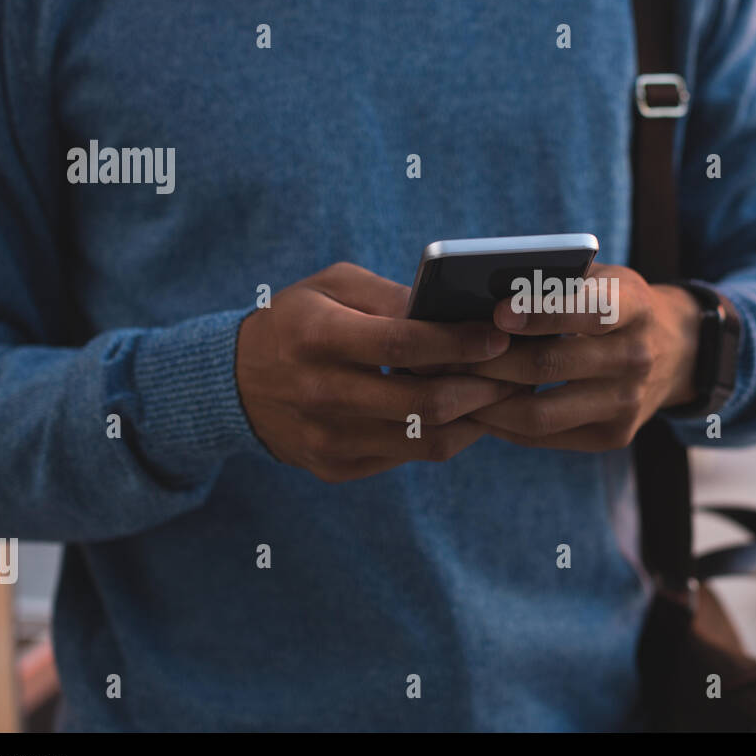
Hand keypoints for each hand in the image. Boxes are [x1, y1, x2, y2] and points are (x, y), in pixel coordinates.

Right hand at [235, 262, 517, 481]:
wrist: (236, 384)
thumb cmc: (299, 321)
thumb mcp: (333, 287)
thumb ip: (391, 296)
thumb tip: (455, 311)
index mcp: (316, 337)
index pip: (402, 345)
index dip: (458, 342)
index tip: (499, 335)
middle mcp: (320, 393)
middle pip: (424, 401)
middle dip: (484, 386)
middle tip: (520, 369)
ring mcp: (327, 439)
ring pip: (426, 439)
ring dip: (476, 416)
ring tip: (505, 392)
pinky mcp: (336, 468)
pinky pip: (410, 457)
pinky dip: (448, 434)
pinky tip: (469, 412)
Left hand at [464, 264, 701, 451]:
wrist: (676, 351)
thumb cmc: (611, 303)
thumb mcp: (598, 278)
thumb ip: (553, 281)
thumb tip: (476, 295)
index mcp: (635, 306)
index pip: (588, 310)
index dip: (540, 313)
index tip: (496, 313)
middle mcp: (637, 357)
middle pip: (551, 365)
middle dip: (491, 360)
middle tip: (446, 354)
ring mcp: (627, 403)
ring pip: (541, 414)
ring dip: (487, 401)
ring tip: (452, 385)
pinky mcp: (614, 436)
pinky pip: (544, 436)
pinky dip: (503, 423)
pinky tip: (476, 406)